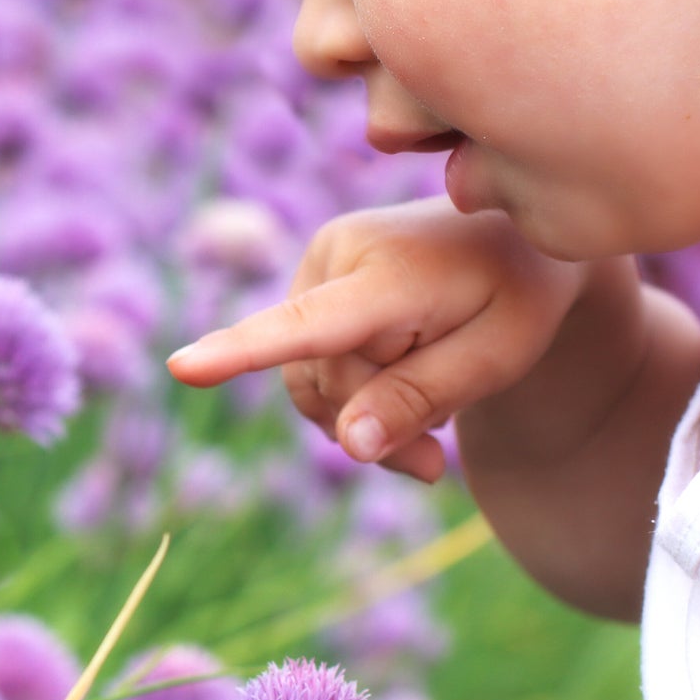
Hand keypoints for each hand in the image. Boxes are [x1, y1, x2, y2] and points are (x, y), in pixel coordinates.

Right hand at [167, 197, 586, 481]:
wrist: (516, 236)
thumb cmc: (519, 294)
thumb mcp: (496, 358)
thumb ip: (418, 401)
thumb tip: (348, 447)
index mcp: (392, 270)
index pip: (307, 323)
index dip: (243, 352)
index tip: (180, 367)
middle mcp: (337, 254)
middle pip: (322, 382)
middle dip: (371, 428)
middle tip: (437, 463)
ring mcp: (317, 262)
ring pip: (306, 380)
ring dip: (358, 415)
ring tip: (430, 421)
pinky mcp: (309, 280)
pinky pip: (304, 364)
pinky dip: (345, 395)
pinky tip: (396, 395)